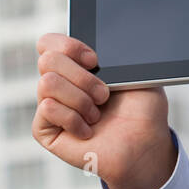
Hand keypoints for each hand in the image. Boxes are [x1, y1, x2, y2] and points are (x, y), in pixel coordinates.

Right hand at [32, 33, 175, 188]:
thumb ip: (113, 55)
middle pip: (48, 59)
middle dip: (82, 77)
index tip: (95, 61)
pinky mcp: (44, 129)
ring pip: (47, 83)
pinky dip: (74, 119)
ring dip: (80, 99)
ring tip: (97, 114)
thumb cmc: (142, 110)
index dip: (70, 47)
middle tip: (104, 95)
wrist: (144, 144)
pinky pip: (47, 109)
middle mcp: (60, 84)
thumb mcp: (135, 72)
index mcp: (76, 65)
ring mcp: (50, 106)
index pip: (50, 43)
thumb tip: (97, 46)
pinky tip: (87, 130)